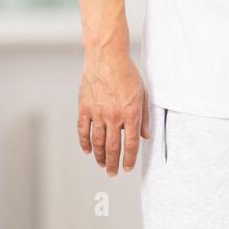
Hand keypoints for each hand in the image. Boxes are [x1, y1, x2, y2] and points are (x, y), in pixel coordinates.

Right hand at [77, 51, 149, 175]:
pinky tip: (87, 150)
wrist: (107, 56)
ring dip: (99, 156)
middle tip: (112, 172)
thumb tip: (146, 136)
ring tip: (101, 164)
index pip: (131, 144)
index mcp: (131, 114)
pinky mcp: (85, 107)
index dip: (129, 159)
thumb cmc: (126, 72)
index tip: (127, 168)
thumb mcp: (143, 94)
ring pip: (98, 142)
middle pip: (113, 147)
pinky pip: (83, 130)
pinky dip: (85, 142)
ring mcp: (98, 113)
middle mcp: (114, 116)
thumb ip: (144, 117)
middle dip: (113, 163)